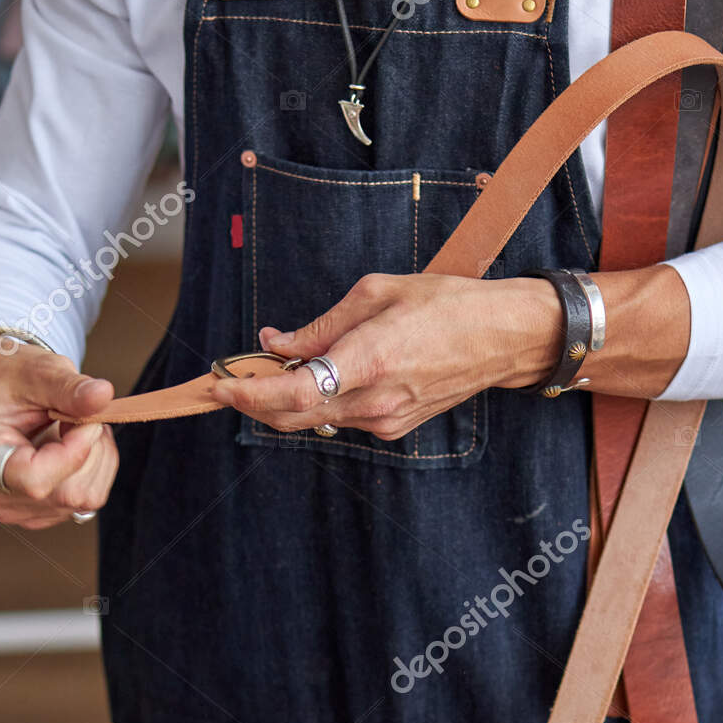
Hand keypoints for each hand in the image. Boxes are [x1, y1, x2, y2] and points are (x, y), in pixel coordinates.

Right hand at [0, 338, 117, 528]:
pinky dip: (94, 470)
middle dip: (91, 450)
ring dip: (96, 458)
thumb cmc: (9, 379)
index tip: (87, 419)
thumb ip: (69, 387)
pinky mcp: (38, 514)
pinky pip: (86, 501)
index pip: (36, 480)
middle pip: (67, 493)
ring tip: (75, 426)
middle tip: (81, 415)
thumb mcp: (37, 372)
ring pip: (84, 498)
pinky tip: (74, 446)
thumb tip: (103, 395)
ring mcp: (14, 509)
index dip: (75, 453)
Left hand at [211, 274, 563, 440]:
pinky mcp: (393, 429)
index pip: (292, 393)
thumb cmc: (445, 304)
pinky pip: (341, 418)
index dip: (249, 394)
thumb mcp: (376, 293)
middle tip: (229, 381)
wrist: (501, 339)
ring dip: (286, 399)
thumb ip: (320, 325)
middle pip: (293, 417)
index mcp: (367, 361)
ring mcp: (384, 422)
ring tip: (273, 369)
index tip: (221, 384)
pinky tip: (320, 376)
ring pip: (315, 418)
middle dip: (254, 401)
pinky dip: (320, 400)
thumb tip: (277, 342)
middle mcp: (373, 402)